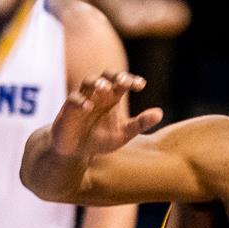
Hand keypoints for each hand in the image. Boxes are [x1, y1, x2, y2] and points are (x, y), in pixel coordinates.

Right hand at [48, 72, 162, 160]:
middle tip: (124, 81)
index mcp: (113, 98)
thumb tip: (159, 113)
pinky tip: (88, 107)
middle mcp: (98, 95)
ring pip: (88, 82)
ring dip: (97, 83)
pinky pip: (73, 100)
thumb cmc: (101, 138)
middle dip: (114, 76)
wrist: (76, 151)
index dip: (131, 80)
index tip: (140, 84)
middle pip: (106, 76)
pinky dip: (80, 102)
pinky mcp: (69, 110)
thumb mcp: (124, 133)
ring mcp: (82, 99)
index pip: (122, 82)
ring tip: (105, 88)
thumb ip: (140, 124)